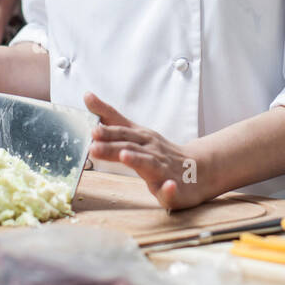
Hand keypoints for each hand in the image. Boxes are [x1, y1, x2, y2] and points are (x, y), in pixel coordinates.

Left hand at [84, 93, 206, 210]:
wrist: (197, 168)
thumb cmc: (159, 152)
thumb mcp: (135, 133)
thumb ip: (111, 118)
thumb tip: (87, 96)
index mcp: (141, 138)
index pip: (122, 131)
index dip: (106, 130)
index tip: (91, 128)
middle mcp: (151, 150)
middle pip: (130, 146)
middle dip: (112, 146)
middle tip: (93, 146)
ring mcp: (163, 168)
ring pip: (150, 164)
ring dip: (138, 159)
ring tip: (125, 156)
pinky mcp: (173, 188)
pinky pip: (172, 189)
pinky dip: (170, 188)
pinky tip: (169, 187)